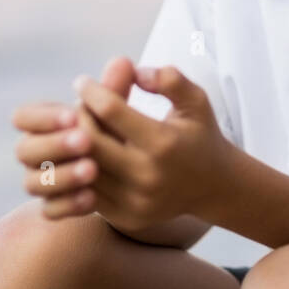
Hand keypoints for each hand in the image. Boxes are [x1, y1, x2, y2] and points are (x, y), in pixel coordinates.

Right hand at [11, 56, 129, 218]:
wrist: (140, 170)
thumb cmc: (125, 130)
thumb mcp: (122, 111)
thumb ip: (116, 91)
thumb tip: (123, 62)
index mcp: (47, 122)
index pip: (23, 117)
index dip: (43, 117)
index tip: (75, 114)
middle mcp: (39, 151)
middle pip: (24, 151)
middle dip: (54, 145)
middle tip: (87, 140)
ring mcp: (45, 181)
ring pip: (33, 184)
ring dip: (61, 175)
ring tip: (93, 169)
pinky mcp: (59, 206)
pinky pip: (50, 211)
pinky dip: (67, 205)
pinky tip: (92, 198)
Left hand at [72, 57, 232, 235]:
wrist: (215, 187)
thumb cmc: (201, 136)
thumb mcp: (196, 100)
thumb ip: (170, 79)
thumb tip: (134, 71)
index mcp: (164, 143)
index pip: (111, 111)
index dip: (92, 91)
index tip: (83, 81)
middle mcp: (147, 176)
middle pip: (89, 140)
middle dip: (78, 116)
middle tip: (78, 105)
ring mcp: (134, 201)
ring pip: (83, 169)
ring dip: (74, 144)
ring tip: (78, 127)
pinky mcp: (125, 217)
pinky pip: (87, 192)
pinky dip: (80, 170)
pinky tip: (85, 153)